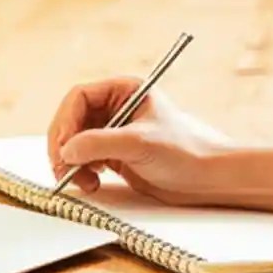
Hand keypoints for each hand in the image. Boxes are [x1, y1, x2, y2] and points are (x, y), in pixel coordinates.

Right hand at [47, 78, 232, 202]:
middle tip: (63, 168)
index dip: (66, 122)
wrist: (208, 178)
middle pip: (71, 121)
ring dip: (71, 162)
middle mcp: (116, 108)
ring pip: (74, 142)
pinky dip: (81, 172)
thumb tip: (65, 150)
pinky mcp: (114, 155)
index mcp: (124, 90)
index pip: (79, 97)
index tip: (63, 147)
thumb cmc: (187, 150)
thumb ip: (99, 143)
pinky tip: (92, 182)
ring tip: (83, 180)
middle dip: (64, 146)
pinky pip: (84, 159)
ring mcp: (113, 132)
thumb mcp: (140, 142)